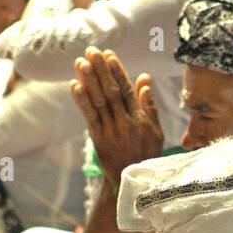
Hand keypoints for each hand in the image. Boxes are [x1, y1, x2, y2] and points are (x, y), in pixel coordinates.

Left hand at [71, 48, 164, 183]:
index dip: (117, 71)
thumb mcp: (156, 131)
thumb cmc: (147, 154)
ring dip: (89, 80)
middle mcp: (125, 123)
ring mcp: (110, 131)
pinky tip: (75, 85)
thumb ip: (150, 105)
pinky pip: (89, 116)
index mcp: (141, 119)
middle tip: (92, 50)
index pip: (127, 90)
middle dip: (101, 69)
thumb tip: (144, 79)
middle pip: (111, 91)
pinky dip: (82, 100)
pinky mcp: (98, 139)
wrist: (132, 182)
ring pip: (99, 101)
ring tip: (81, 62)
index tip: (110, 55)